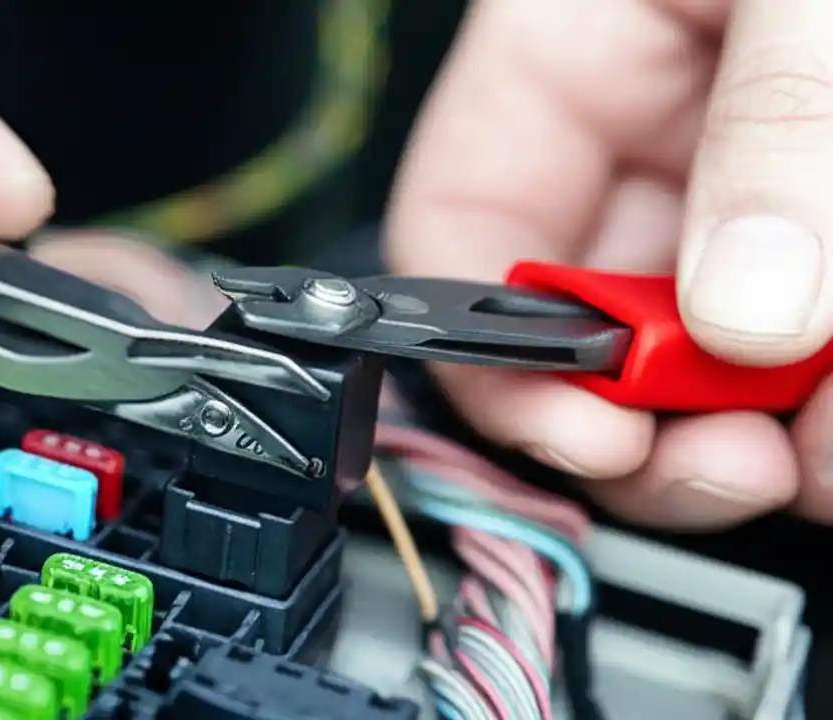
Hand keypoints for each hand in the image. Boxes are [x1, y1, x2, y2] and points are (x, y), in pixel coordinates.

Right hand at [386, 0, 832, 528]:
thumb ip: (781, 123)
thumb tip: (751, 309)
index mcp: (566, 50)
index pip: (466, 230)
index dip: (499, 353)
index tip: (589, 429)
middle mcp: (642, 127)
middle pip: (591, 320)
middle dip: (651, 418)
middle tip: (729, 461)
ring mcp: (739, 176)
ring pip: (712, 347)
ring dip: (765, 424)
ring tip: (824, 447)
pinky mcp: (825, 211)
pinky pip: (810, 332)